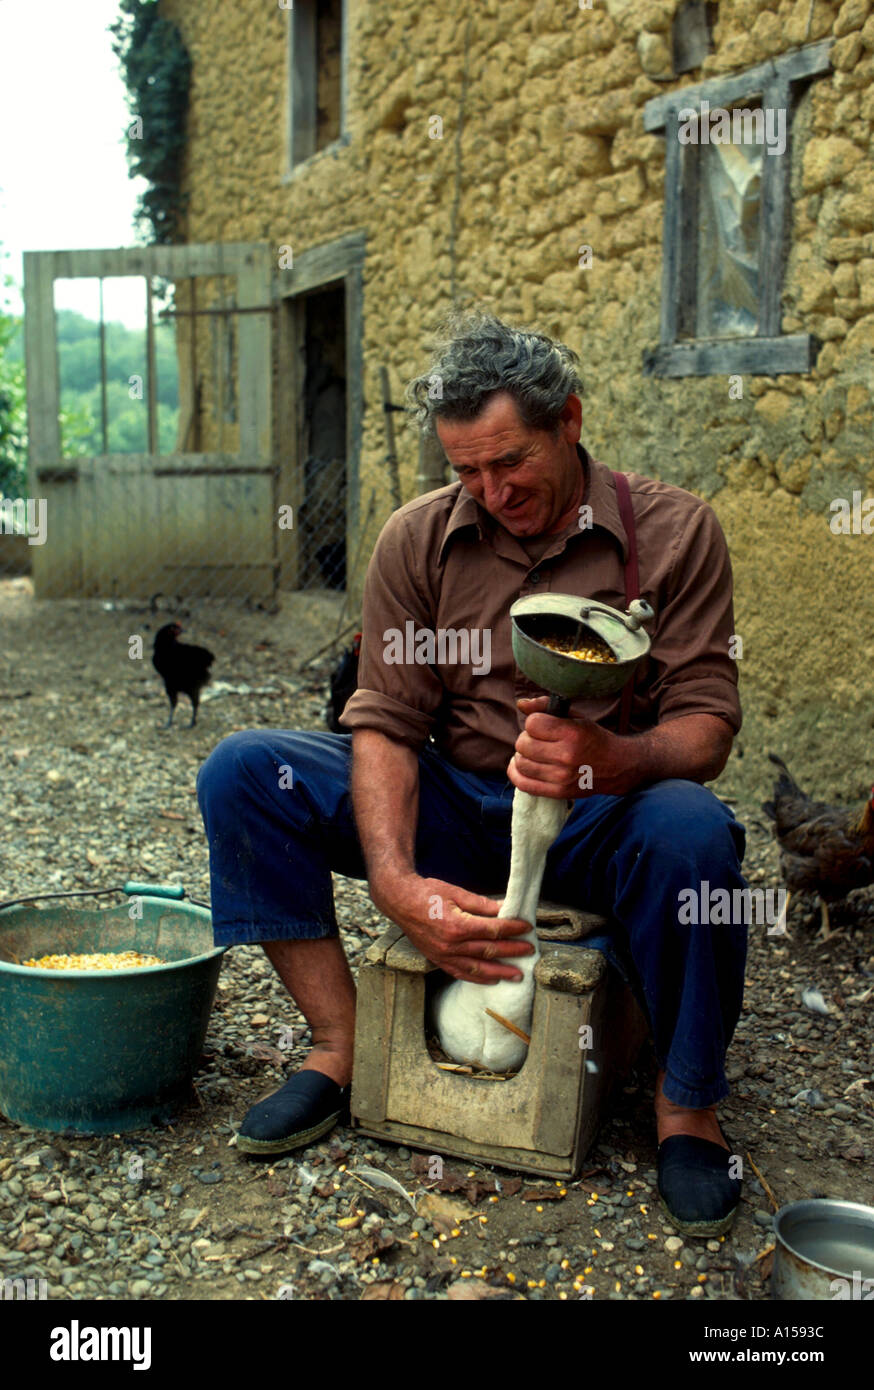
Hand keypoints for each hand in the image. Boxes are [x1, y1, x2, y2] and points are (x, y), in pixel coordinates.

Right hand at [368, 871, 533, 983]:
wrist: (399, 901)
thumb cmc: (427, 892)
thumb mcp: (456, 893)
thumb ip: (482, 904)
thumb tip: (505, 909)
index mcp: (457, 925)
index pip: (493, 930)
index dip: (512, 929)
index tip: (527, 927)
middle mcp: (451, 944)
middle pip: (489, 950)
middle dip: (512, 951)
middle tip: (530, 951)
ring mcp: (443, 954)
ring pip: (478, 967)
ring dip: (500, 972)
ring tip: (517, 975)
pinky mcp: (437, 959)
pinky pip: (461, 973)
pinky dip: (478, 978)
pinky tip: (492, 980)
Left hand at [508, 695, 633, 798]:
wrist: (617, 766)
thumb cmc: (593, 738)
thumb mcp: (575, 717)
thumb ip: (546, 707)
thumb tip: (521, 704)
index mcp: (572, 734)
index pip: (533, 724)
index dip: (535, 722)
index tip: (543, 725)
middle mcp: (567, 756)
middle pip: (523, 744)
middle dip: (527, 738)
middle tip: (538, 740)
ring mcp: (562, 777)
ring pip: (521, 763)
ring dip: (522, 756)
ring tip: (534, 753)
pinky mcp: (558, 792)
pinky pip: (523, 784)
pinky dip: (516, 773)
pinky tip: (522, 765)